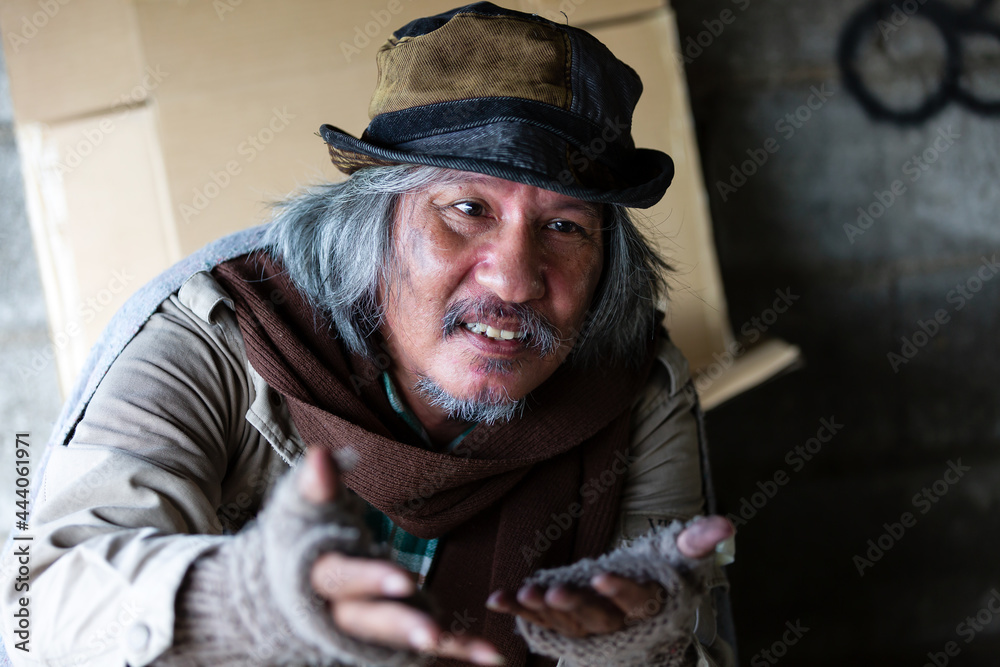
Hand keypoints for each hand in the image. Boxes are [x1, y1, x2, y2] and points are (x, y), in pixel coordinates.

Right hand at [300, 446, 504, 664]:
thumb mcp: (302, 511)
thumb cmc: (301, 539)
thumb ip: (315, 487)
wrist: (281, 594)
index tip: (406, 580)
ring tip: (474, 650)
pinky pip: (429, 646)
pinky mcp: (393, 638)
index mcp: (318, 575)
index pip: (340, 577)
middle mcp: (341, 610)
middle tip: (432, 634)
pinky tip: (493, 655)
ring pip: (398, 640)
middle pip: (368, 620)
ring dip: (432, 643)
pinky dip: (461, 649)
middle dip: (401, 625)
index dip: (370, 580)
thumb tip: (321, 455)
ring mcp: (368, 630)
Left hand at [485, 515, 733, 637]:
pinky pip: (539, 620)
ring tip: (526, 594)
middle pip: (596, 617)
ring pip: (566, 622)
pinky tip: (495, 598)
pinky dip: (518, 610)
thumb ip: (699, 542)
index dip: (620, 591)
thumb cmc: (662, 578)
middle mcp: (615, 621)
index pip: (636, 600)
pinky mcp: (561, 623)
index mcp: (646, 605)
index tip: (602, 575)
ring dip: (543, 609)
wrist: (641, 618)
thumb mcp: (681, 560)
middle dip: (576, 605)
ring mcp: (587, 626)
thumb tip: (728, 524)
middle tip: (556, 591)